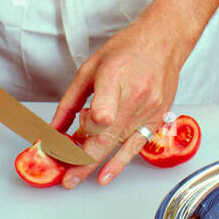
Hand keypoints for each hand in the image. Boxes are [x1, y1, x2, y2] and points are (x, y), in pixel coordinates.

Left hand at [50, 15, 188, 187]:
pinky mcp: (157, 118)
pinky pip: (136, 146)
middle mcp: (134, 96)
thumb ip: (71, 100)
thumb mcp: (90, 67)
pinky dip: (119, 163)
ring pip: (117, 144)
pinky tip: (105, 176)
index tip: (69, 137)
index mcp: (115, 77)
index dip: (88, 127)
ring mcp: (148, 109)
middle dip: (81, 160)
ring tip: (76, 177)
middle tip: (66, 177)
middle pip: (106, 136)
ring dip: (94, 162)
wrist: (164, 42)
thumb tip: (55, 127)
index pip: (104, 112)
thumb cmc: (127, 49)